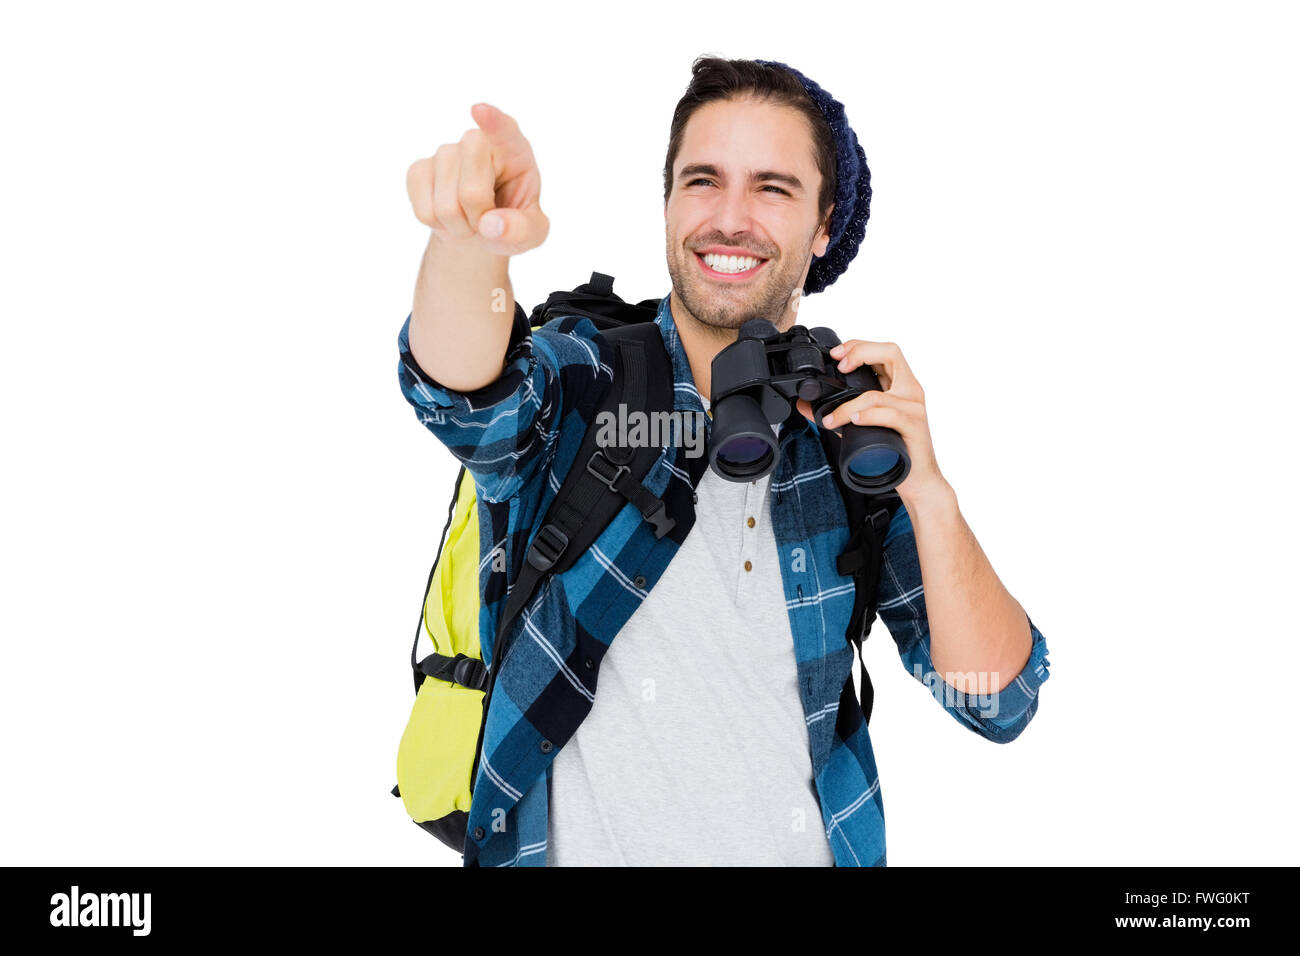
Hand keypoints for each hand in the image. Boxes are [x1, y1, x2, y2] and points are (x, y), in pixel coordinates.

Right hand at [405, 103, 549, 255]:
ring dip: (460, 226)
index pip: (504, 131)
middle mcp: (477, 141)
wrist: (479, 227)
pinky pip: (425, 212)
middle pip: (472, 192)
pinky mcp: (419, 169)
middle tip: (487, 219)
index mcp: (514, 150)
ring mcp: (445, 152)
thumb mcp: (532, 232)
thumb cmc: (511, 221)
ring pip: (446, 207)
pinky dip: (439, 226)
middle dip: (479, 219)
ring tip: (470, 219)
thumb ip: (522, 230)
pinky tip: (449, 216)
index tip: (480, 111)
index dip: (492, 123)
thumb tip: (491, 225)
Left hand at [796, 339, 951, 508]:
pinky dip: (868, 416)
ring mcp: (914, 409)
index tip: (837, 354)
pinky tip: (854, 421)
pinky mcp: (914, 428)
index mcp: (900, 385)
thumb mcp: (860, 427)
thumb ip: (836, 413)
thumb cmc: (894, 451)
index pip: (884, 350)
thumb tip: (804, 405)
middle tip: (839, 365)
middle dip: (860, 353)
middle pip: (891, 354)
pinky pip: (891, 415)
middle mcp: (910, 392)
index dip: (860, 346)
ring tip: (831, 418)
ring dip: (849, 403)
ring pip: (879, 393)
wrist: (919, 480)